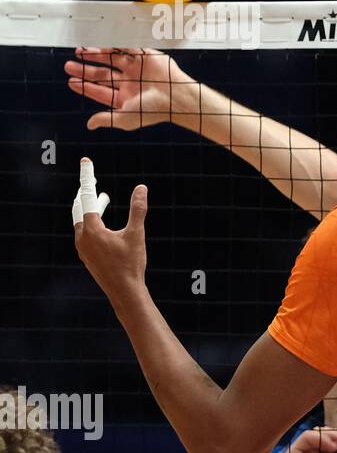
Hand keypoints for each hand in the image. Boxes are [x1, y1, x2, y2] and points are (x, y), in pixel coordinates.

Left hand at [65, 48, 197, 130]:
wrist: (175, 96)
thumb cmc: (154, 110)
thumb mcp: (125, 118)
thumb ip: (106, 119)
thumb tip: (90, 124)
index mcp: (126, 97)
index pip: (101, 90)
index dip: (85, 86)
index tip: (71, 82)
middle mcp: (130, 82)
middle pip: (103, 74)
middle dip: (85, 70)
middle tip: (69, 66)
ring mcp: (137, 68)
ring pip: (111, 60)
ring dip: (95, 56)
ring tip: (79, 52)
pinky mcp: (144, 56)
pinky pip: (125, 49)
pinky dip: (112, 47)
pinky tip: (98, 45)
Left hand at [72, 158, 148, 306]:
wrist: (124, 291)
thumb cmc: (131, 263)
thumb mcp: (136, 234)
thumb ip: (138, 209)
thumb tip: (141, 188)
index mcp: (92, 229)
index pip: (88, 196)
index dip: (87, 177)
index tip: (85, 162)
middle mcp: (82, 237)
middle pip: (79, 207)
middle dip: (88, 193)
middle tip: (93, 180)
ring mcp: (82, 247)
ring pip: (81, 220)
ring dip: (91, 207)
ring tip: (105, 200)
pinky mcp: (86, 255)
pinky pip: (84, 231)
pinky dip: (92, 221)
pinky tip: (103, 224)